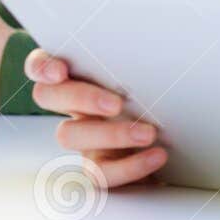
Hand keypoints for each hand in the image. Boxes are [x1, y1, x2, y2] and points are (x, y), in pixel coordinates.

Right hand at [26, 48, 166, 188]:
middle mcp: (74, 104)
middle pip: (48, 96)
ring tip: (149, 133)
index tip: (60, 71)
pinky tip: (157, 155)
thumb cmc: (161, 95)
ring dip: (110, 134)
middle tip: (117, 103)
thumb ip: (140, 62)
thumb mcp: (150, 75)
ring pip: (69, 135)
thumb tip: (158, 48)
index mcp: (82, 75)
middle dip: (81, 97)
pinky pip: (101, 172)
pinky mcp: (98, 166)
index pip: (42, 64)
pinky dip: (130, 165)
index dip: (41, 66)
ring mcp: (83, 137)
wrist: (178, 139)